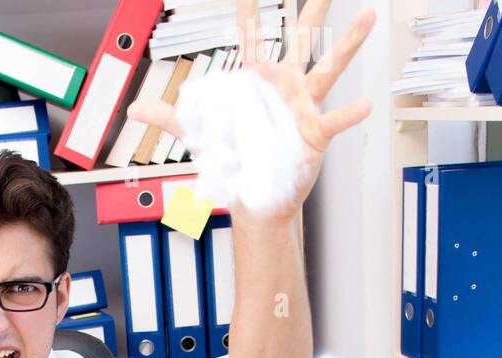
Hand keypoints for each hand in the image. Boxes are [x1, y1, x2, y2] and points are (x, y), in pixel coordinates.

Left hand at [126, 0, 375, 222]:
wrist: (255, 195)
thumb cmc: (234, 159)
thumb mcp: (196, 135)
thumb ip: (169, 116)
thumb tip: (134, 107)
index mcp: (257, 81)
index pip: (253, 38)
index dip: (250, 12)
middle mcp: (284, 86)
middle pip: (301, 38)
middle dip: (312, 9)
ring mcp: (303, 106)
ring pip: (328, 67)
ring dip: (348, 42)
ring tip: (367, 15)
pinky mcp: (314, 133)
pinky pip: (335, 120)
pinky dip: (349, 114)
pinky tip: (366, 104)